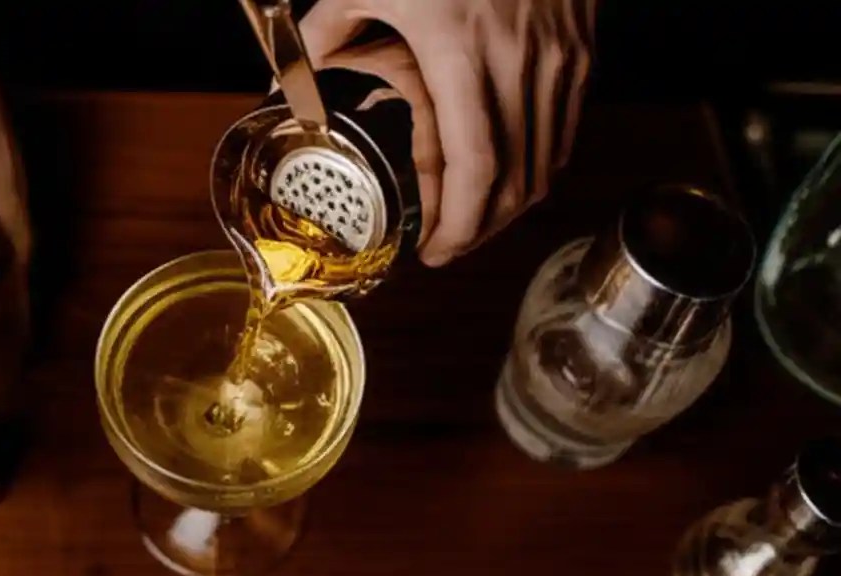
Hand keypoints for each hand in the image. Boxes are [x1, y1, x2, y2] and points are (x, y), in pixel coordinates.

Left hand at [299, 0, 597, 265]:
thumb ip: (324, 30)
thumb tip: (288, 77)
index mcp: (462, 51)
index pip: (476, 166)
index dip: (460, 224)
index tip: (434, 251)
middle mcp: (521, 62)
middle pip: (517, 180)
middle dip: (484, 231)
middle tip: (448, 250)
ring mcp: (560, 58)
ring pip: (549, 161)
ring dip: (513, 207)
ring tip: (476, 225)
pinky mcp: (581, 50)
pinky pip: (567, 128)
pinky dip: (541, 165)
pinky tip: (513, 178)